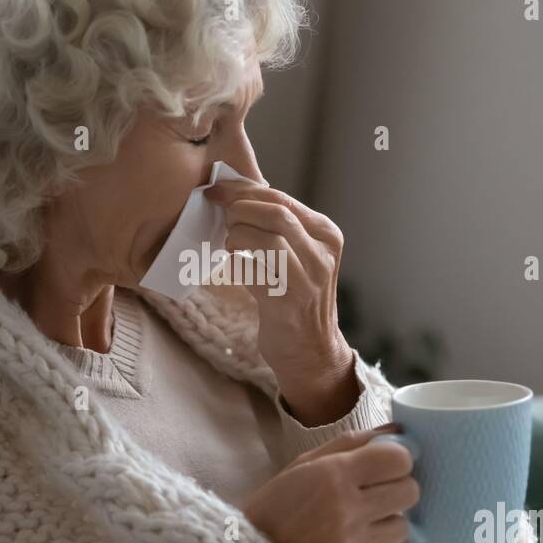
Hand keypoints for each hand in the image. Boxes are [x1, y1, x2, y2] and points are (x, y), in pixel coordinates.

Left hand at [205, 180, 356, 424]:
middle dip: (239, 210)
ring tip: (230, 246)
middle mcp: (322, 253)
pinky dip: (237, 265)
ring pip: (267, 240)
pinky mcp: (290, 302)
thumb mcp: (299, 255)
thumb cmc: (295, 296)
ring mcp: (309, 279)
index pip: (281, 199)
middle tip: (222, 219)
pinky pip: (254, 272)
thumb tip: (234, 194)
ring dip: (237, 238)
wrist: (311, 351)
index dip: (243, 191)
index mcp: (326, 234)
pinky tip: (234, 267)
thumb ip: (278, 227)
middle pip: (275, 213)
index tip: (216, 191)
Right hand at [241, 427, 418, 542]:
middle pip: (410, 492)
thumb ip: (352, 444)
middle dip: (397, 486)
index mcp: (334, 475)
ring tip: (361, 518)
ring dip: (387, 519)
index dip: (398, 458)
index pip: (399, 459)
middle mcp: (348, 510)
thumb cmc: (277, 502)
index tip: (386, 462)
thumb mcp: (306, 462)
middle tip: (377, 489)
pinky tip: (345, 541)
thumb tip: (397, 432)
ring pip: (402, 526)